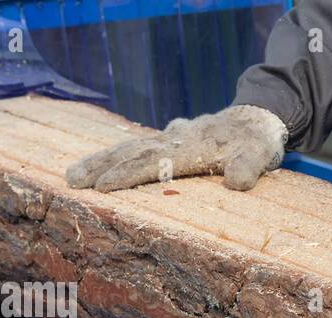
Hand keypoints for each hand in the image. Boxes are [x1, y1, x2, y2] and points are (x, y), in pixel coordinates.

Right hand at [66, 105, 287, 192]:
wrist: (257, 117)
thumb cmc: (257, 141)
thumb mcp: (260, 155)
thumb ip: (249, 167)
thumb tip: (237, 182)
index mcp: (189, 146)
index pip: (151, 161)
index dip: (126, 174)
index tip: (101, 187)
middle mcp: (173, 138)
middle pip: (130, 152)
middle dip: (100, 166)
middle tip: (71, 181)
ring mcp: (170, 137)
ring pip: (129, 148)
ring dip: (100, 161)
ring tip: (73, 175)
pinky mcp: (170, 139)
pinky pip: (139, 148)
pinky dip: (118, 157)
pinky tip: (101, 166)